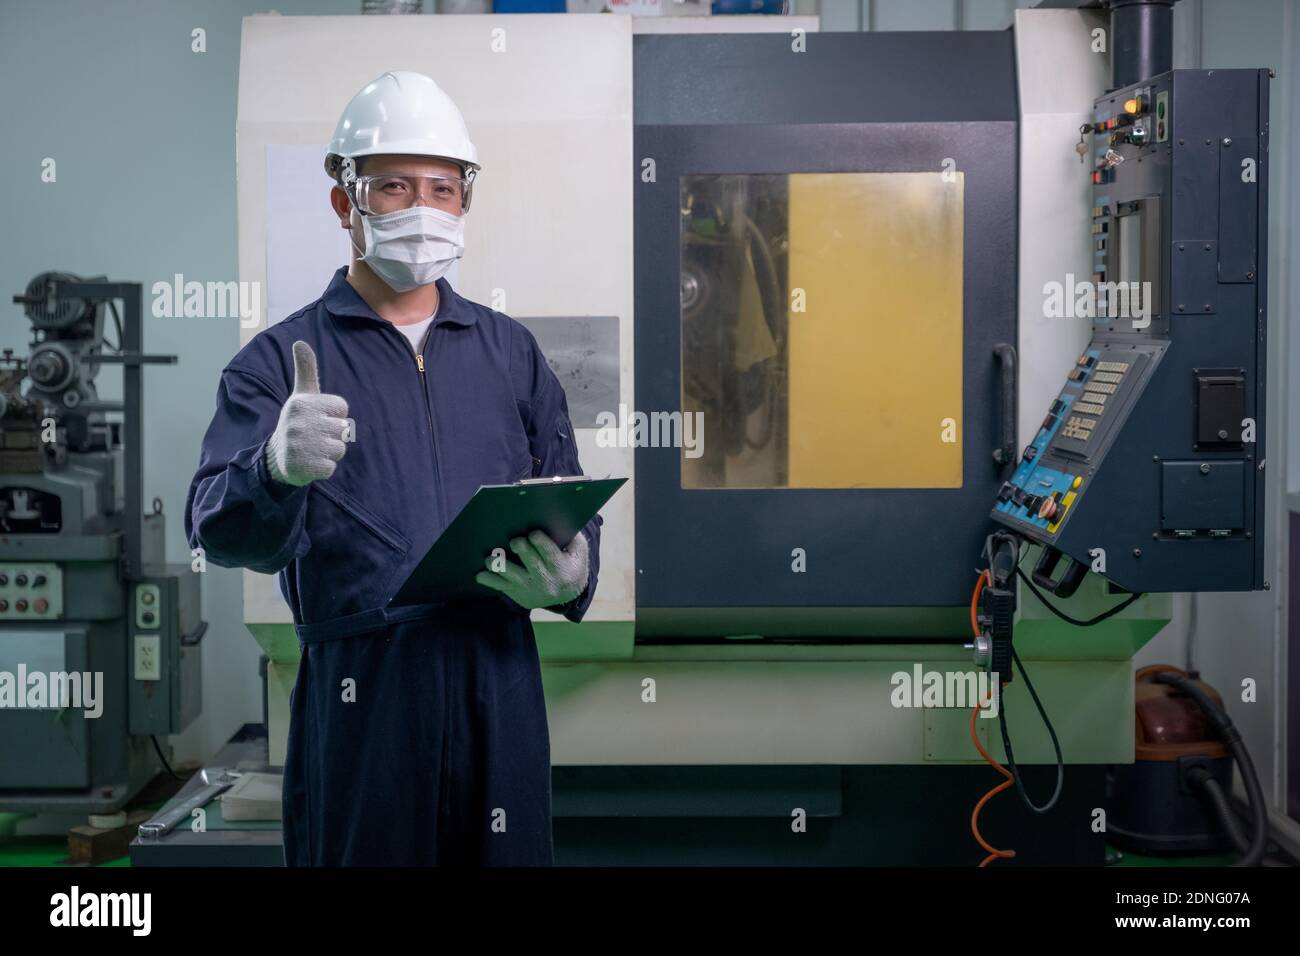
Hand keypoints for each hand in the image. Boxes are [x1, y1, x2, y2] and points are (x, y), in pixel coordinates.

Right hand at [264, 341, 350, 486]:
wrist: (277, 457)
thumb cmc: (297, 421)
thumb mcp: (301, 395)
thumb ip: (305, 370)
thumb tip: (300, 342)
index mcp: (303, 403)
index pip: (342, 409)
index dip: (334, 416)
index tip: (317, 417)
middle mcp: (300, 423)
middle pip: (343, 429)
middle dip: (333, 435)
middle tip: (314, 436)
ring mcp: (301, 446)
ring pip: (339, 449)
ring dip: (329, 453)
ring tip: (312, 449)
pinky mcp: (304, 467)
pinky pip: (331, 468)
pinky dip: (323, 468)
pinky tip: (309, 463)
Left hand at [475, 529, 589, 609]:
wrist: (569, 594)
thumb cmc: (570, 563)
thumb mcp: (578, 550)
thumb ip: (570, 536)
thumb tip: (552, 516)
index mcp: (561, 567)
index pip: (549, 552)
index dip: (539, 541)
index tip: (532, 533)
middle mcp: (546, 580)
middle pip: (531, 563)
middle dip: (521, 549)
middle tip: (514, 541)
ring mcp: (531, 589)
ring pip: (512, 576)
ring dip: (499, 565)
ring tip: (490, 558)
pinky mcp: (519, 596)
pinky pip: (501, 588)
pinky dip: (489, 580)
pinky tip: (480, 574)